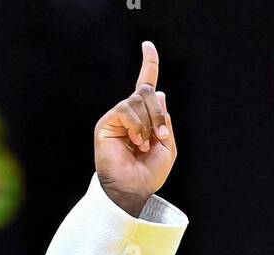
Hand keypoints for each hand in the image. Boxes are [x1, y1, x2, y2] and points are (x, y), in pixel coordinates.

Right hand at [94, 39, 176, 215]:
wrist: (134, 190)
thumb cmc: (149, 174)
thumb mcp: (167, 147)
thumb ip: (164, 120)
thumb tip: (159, 92)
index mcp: (144, 118)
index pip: (145, 86)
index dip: (148, 64)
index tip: (148, 45)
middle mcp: (129, 114)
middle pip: (146, 91)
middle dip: (158, 112)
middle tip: (161, 136)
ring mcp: (116, 118)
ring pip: (137, 100)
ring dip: (148, 123)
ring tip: (144, 145)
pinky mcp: (106, 123)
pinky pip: (126, 111)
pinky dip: (136, 126)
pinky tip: (135, 142)